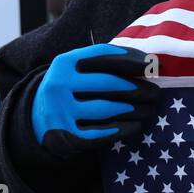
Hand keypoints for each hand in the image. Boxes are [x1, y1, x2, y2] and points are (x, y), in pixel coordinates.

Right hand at [31, 44, 158, 157]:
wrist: (37, 121)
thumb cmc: (71, 90)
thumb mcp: (77, 71)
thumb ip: (105, 65)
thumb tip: (150, 64)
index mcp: (64, 63)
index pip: (104, 56)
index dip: (132, 59)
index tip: (153, 65)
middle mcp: (59, 85)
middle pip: (109, 84)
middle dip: (138, 88)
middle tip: (156, 93)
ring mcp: (61, 112)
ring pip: (108, 109)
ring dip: (136, 110)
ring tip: (150, 109)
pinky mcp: (67, 137)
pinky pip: (102, 133)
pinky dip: (124, 129)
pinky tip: (137, 126)